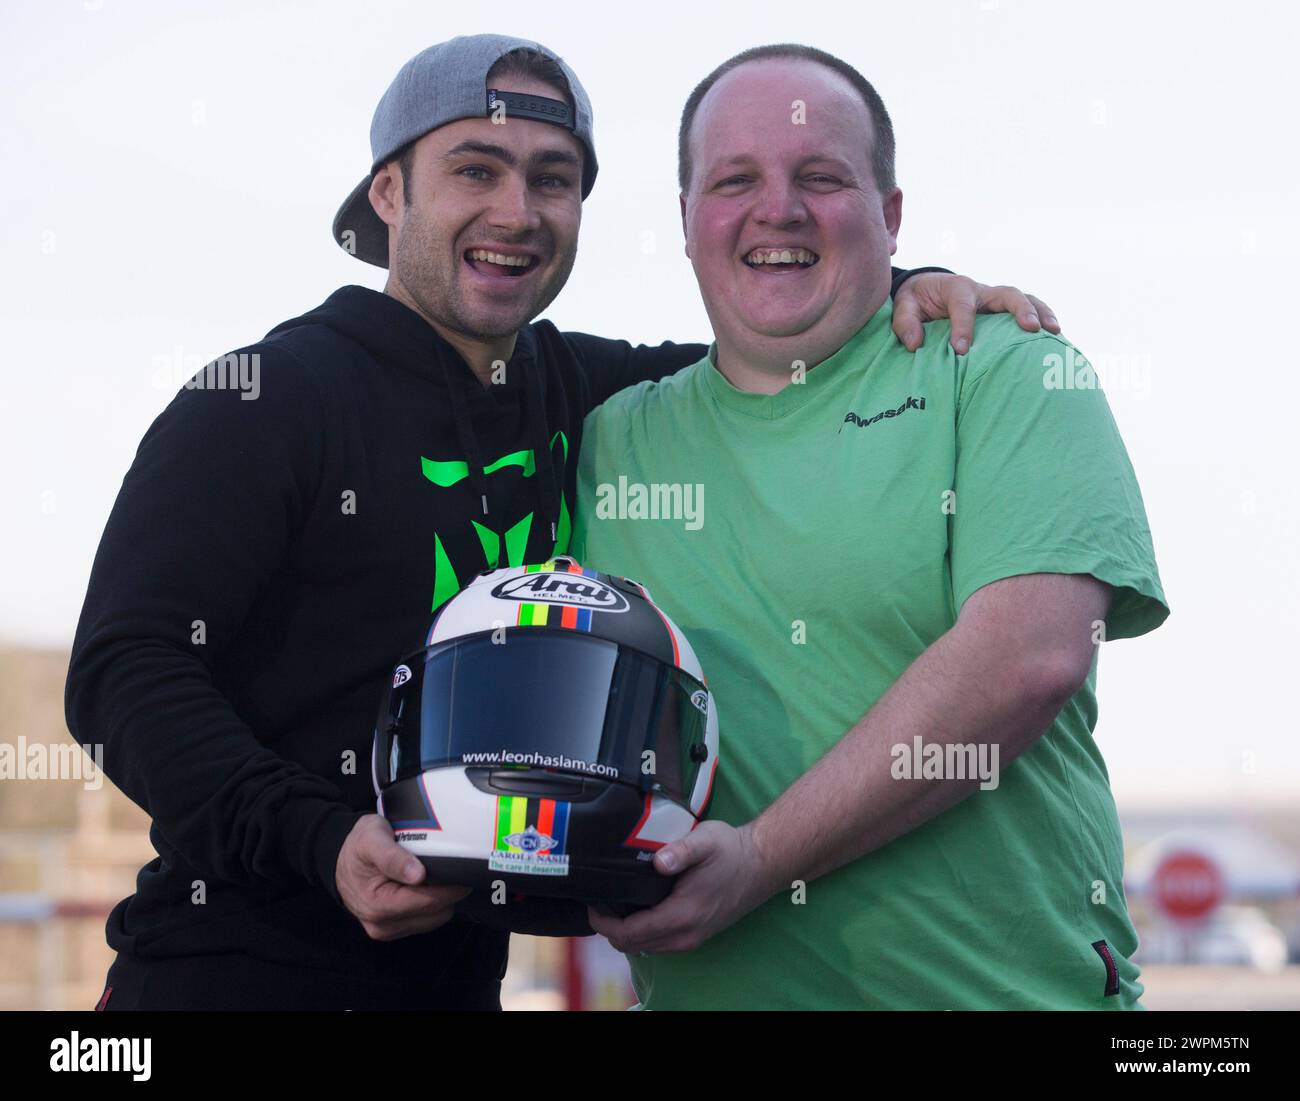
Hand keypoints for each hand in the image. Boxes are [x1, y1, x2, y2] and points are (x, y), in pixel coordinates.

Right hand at [334, 814, 469, 940]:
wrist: (339, 858)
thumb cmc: (357, 846)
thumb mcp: (371, 839)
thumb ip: (392, 857)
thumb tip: (418, 875)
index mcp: (377, 906)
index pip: (429, 902)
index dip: (451, 887)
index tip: (464, 869)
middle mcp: (382, 925)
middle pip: (436, 913)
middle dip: (448, 892)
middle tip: (450, 866)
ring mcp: (389, 930)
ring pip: (434, 919)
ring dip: (441, 898)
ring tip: (435, 873)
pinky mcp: (395, 928)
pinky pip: (426, 919)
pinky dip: (432, 903)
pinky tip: (426, 884)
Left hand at [587, 821, 774, 954]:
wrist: (762, 864)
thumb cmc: (731, 851)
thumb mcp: (705, 841)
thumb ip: (680, 851)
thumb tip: (658, 861)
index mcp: (682, 915)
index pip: (629, 933)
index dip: (604, 922)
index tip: (592, 903)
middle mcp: (685, 935)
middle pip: (631, 945)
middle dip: (609, 928)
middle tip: (599, 901)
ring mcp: (691, 938)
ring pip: (644, 946)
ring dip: (625, 931)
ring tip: (615, 902)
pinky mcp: (696, 935)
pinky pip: (658, 942)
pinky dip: (641, 932)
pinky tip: (638, 907)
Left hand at [892, 272, 1060, 353]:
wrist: (926, 291)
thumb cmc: (916, 301)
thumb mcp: (904, 307)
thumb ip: (906, 322)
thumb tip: (916, 345)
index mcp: (956, 287)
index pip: (963, 305)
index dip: (963, 327)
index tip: (962, 350)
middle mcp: (981, 291)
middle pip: (1007, 293)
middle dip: (1020, 309)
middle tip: (1029, 328)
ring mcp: (995, 301)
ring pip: (1024, 300)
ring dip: (1041, 313)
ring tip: (1054, 332)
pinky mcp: (1002, 312)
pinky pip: (1027, 311)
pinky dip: (1042, 320)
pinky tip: (1054, 339)